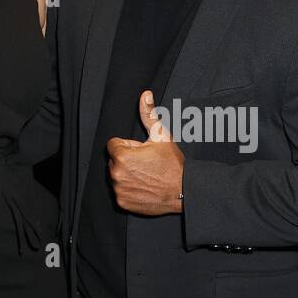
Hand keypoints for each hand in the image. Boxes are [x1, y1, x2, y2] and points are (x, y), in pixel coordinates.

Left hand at [107, 90, 183, 214]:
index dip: (128, 146)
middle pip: (114, 161)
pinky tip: (143, 187)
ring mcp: (119, 190)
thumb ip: (148, 114)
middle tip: (145, 164)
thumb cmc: (172, 164)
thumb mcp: (161, 135)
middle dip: (126, 160)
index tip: (141, 152)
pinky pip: (119, 191)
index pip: (113, 145)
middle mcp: (117, 174)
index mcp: (123, 156)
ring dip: (126, 175)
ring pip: (116, 176)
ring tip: (145, 176)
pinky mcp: (122, 202)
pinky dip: (128, 190)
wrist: (183, 190)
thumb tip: (145, 94)